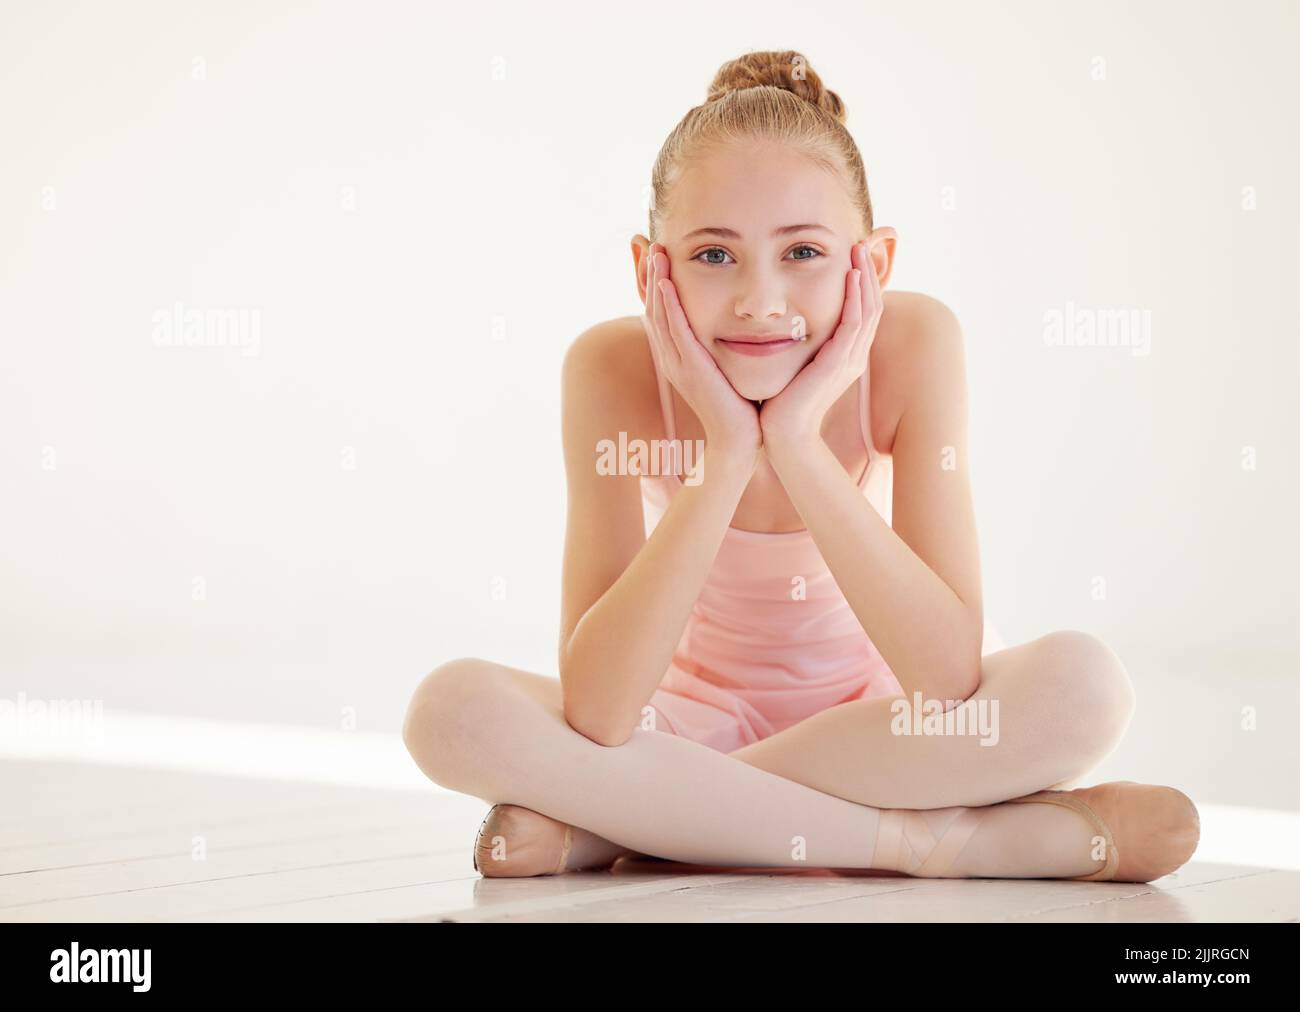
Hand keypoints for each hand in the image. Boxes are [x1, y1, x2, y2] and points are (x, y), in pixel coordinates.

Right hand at [643, 242, 761, 470]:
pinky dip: (668, 306)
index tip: (655, 253)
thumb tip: (734, 320)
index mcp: (678, 355)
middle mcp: (672, 357)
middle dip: (649, 275)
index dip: (654, 282)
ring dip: (656, 282)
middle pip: (653, 308)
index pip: (660, 311)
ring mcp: (678, 363)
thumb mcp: (726, 365)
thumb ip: (722, 342)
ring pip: (659, 315)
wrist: (741, 439)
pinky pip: (675, 332)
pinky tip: (666, 283)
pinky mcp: (690, 369)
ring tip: (655, 252)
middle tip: (647, 242)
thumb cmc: (740, 404)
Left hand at [758, 240, 884, 450]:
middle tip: (862, 242)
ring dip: (865, 278)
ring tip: (859, 250)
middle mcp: (852, 355)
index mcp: (844, 355)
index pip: (861, 310)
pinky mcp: (839, 363)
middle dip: (868, 273)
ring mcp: (849, 360)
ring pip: (868, 310)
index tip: (852, 255)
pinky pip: (855, 324)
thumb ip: (795, 343)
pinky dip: (856, 298)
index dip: (861, 282)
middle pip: (871, 305)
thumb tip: (782, 320)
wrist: (782, 435)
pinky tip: (851, 276)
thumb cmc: (780, 403)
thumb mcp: (792, 364)